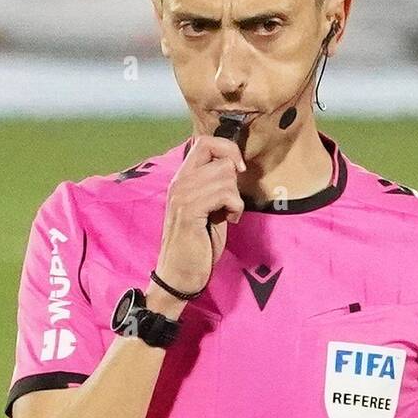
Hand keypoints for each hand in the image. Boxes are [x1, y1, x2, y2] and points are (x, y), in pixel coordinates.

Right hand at [155, 134, 244, 297]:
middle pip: (219, 156)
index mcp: (182, 178)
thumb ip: (215, 185)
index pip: (205, 141)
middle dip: (234, 178)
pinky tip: (229, 221)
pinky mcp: (189, 211)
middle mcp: (179, 182)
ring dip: (235, 197)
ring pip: (225, 175)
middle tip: (230, 201)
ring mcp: (182, 195)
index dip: (227, 149)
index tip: (238, 170)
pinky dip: (235, 207)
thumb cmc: (198, 244)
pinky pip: (225, 193)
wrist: (179, 275)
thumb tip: (234, 166)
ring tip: (228, 214)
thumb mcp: (208, 208)